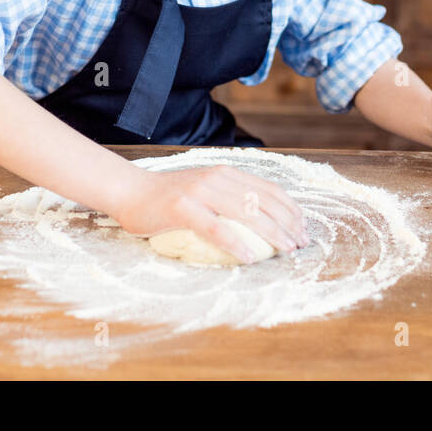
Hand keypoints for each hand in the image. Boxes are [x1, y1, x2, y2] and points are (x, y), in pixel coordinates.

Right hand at [113, 165, 306, 262]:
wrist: (129, 192)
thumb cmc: (166, 197)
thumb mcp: (203, 189)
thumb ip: (226, 196)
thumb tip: (258, 218)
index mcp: (225, 173)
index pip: (267, 188)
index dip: (290, 207)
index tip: (302, 226)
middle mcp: (216, 178)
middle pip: (262, 200)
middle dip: (288, 222)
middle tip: (301, 242)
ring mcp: (199, 192)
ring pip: (246, 212)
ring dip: (271, 232)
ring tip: (285, 249)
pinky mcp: (183, 209)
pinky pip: (215, 228)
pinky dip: (235, 244)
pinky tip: (248, 257)